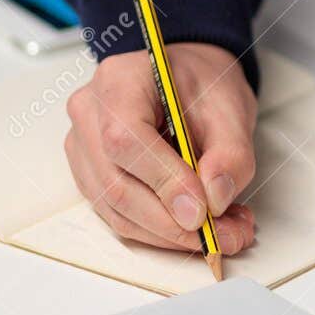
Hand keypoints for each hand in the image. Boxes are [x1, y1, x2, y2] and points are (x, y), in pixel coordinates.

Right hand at [65, 43, 257, 252]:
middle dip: (172, 222)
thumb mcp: (232, 108)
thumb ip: (230, 154)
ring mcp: (83, 147)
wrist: (188, 80)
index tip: (203, 210)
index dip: (165, 182)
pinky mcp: (91, 175)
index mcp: (119, 82)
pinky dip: (160, 230)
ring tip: (220, 231)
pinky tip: (196, 226)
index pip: (126, 140)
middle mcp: (89, 114)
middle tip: (222, 234)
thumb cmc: (203, 84)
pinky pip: (118, 215)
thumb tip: (214, 200)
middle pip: (116, 184)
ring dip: (170, 233)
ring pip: (117, 209)